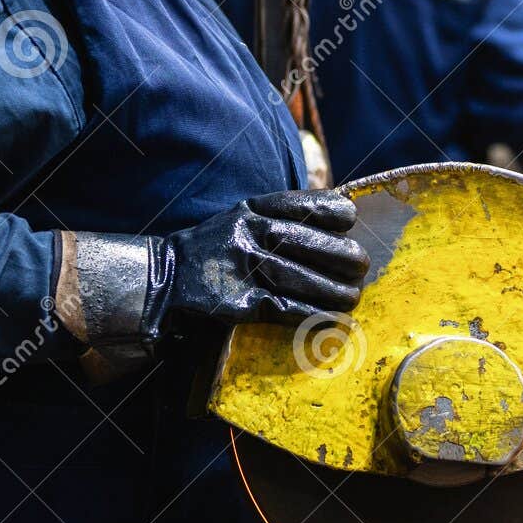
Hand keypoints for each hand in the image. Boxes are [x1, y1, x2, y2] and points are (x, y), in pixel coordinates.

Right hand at [159, 190, 370, 331]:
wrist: (162, 281)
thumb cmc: (214, 252)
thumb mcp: (239, 221)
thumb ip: (278, 220)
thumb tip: (336, 229)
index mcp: (248, 211)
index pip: (295, 204)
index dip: (327, 210)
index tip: (351, 218)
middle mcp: (245, 234)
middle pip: (303, 241)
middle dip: (340, 255)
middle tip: (361, 266)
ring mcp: (240, 268)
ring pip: (299, 278)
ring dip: (333, 290)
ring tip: (353, 297)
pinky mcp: (238, 302)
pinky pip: (285, 308)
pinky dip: (313, 314)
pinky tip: (333, 318)